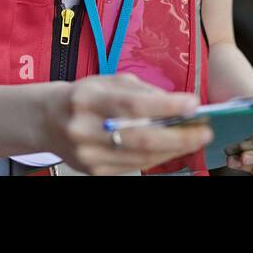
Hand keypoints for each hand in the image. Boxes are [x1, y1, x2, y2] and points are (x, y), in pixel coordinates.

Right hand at [43, 73, 213, 174]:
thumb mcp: (107, 81)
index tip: (193, 104)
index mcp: (87, 98)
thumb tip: (177, 104)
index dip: (165, 106)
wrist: (48, 120)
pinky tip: (171, 148)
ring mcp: (88, 154)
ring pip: (140, 156)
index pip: (132, 105)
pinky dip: (157, 157)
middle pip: (140, 137)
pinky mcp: (94, 171)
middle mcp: (85, 128)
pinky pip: (134, 166)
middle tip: (204, 131)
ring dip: (173, 149)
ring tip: (194, 139)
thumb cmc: (83, 97)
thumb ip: (141, 91)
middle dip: (178, 136)